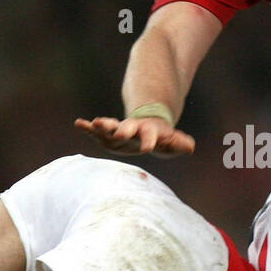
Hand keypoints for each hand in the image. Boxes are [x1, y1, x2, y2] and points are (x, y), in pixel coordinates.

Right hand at [74, 115, 195, 157]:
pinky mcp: (107, 132)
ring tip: (93, 122)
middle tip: (120, 133)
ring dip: (103, 126)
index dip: (150, 140)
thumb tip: (191, 147)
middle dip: (124, 131)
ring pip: (110, 127)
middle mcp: (132, 129)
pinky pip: (96, 130)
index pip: (150, 136)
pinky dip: (87, 127)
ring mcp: (118, 129)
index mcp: (149, 132)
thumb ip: (179, 144)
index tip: (149, 146)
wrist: (145, 124)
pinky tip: (78, 123)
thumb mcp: (170, 141)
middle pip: (128, 129)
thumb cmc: (159, 138)